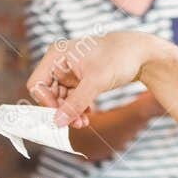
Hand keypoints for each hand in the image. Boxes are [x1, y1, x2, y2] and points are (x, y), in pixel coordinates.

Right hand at [26, 30, 160, 127]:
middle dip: (61, 110)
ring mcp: (69, 71)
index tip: (61, 116)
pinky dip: (77, 108)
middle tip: (77, 124)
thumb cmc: (118, 58)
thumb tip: (57, 122)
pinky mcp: (79, 79)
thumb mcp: (96, 82)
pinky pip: (71, 98)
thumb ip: (75, 103)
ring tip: (84, 123)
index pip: (37, 84)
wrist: (140, 53)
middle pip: (48, 93)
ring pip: (60, 98)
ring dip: (70, 112)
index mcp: (57, 55)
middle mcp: (59, 62)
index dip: (45, 102)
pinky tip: (88, 115)